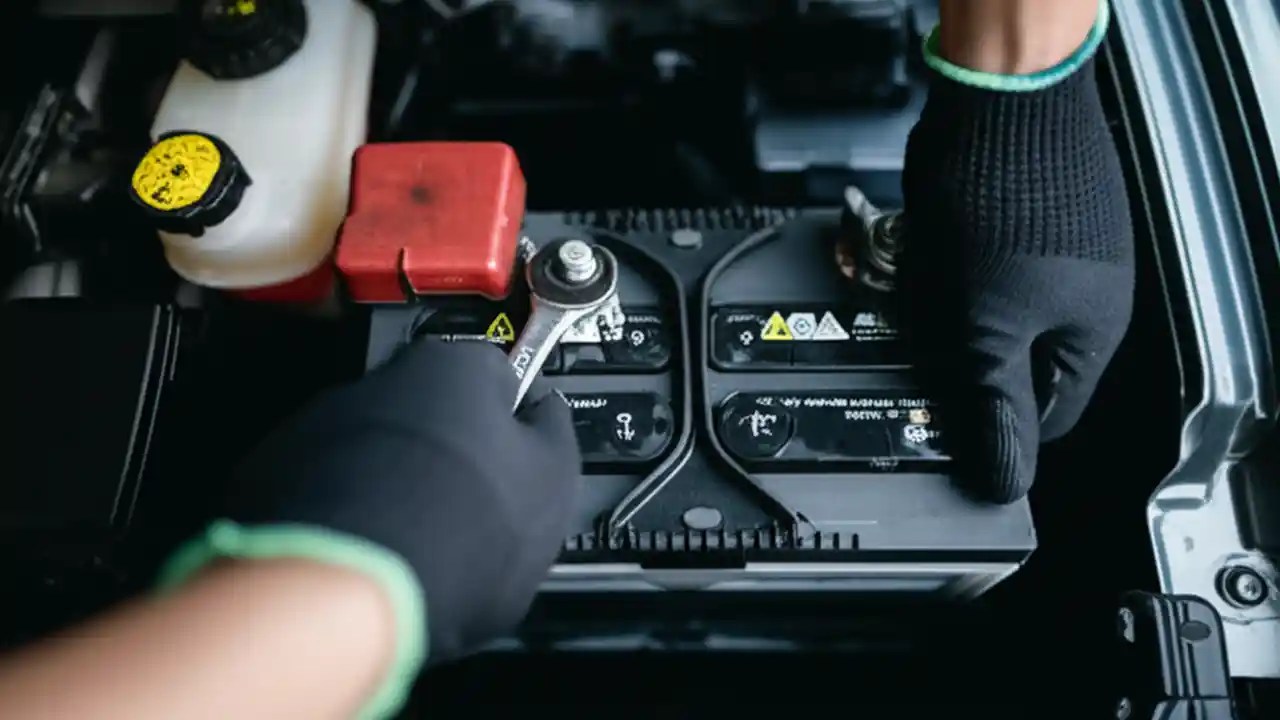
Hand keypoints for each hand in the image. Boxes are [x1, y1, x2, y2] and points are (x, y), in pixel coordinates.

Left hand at [220, 338, 581, 662]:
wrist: (345, 594)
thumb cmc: (458, 533)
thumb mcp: (553, 481)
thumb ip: (554, 431)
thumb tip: (546, 414)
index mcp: (453, 367)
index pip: (498, 372)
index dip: (512, 420)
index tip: (517, 455)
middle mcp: (378, 380)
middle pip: (430, 409)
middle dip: (450, 452)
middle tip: (472, 510)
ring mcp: (315, 426)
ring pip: (374, 450)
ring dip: (394, 483)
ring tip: (418, 544)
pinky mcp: (270, 476)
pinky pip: (324, 488)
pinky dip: (346, 513)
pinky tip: (371, 555)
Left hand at [898, 61, 1133, 502]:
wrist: (997, 99)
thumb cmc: (1008, 204)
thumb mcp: (990, 328)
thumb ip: (993, 406)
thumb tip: (1002, 480)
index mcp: (1087, 337)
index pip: (1041, 421)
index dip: (993, 434)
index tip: (943, 434)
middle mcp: (1073, 301)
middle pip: (1007, 370)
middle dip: (959, 368)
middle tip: (918, 355)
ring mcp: (1041, 260)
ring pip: (981, 323)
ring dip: (942, 322)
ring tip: (917, 300)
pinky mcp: (1007, 227)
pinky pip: (968, 277)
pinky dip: (938, 280)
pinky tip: (916, 266)